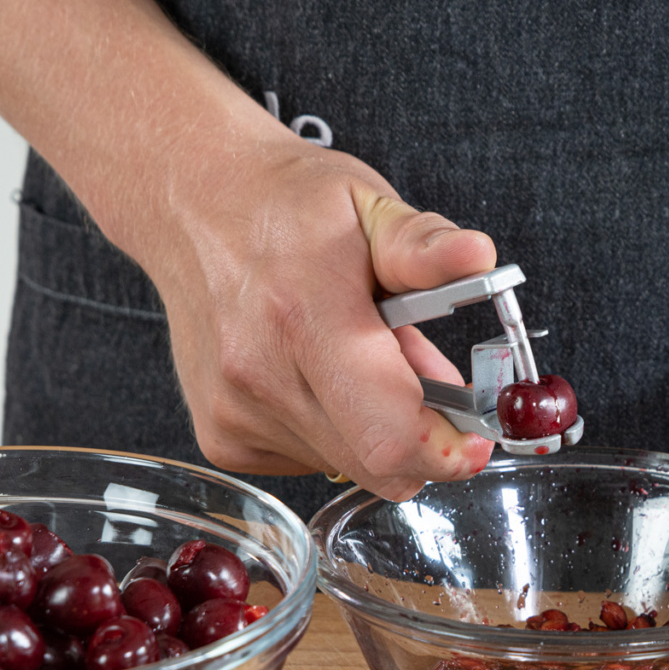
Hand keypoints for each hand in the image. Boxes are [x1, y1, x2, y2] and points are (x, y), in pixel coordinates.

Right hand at [140, 131, 497, 499]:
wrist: (192, 202)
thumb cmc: (284, 204)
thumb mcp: (368, 204)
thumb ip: (424, 245)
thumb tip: (475, 255)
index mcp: (305, 314)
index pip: (388, 432)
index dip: (446, 451)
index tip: (476, 438)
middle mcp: (261, 373)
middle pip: (379, 465)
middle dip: (423, 435)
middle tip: (421, 371)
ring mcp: (235, 413)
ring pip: (351, 467)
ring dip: (376, 426)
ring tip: (358, 356)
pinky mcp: (222, 438)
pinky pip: (313, 463)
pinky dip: (336, 430)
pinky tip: (318, 374)